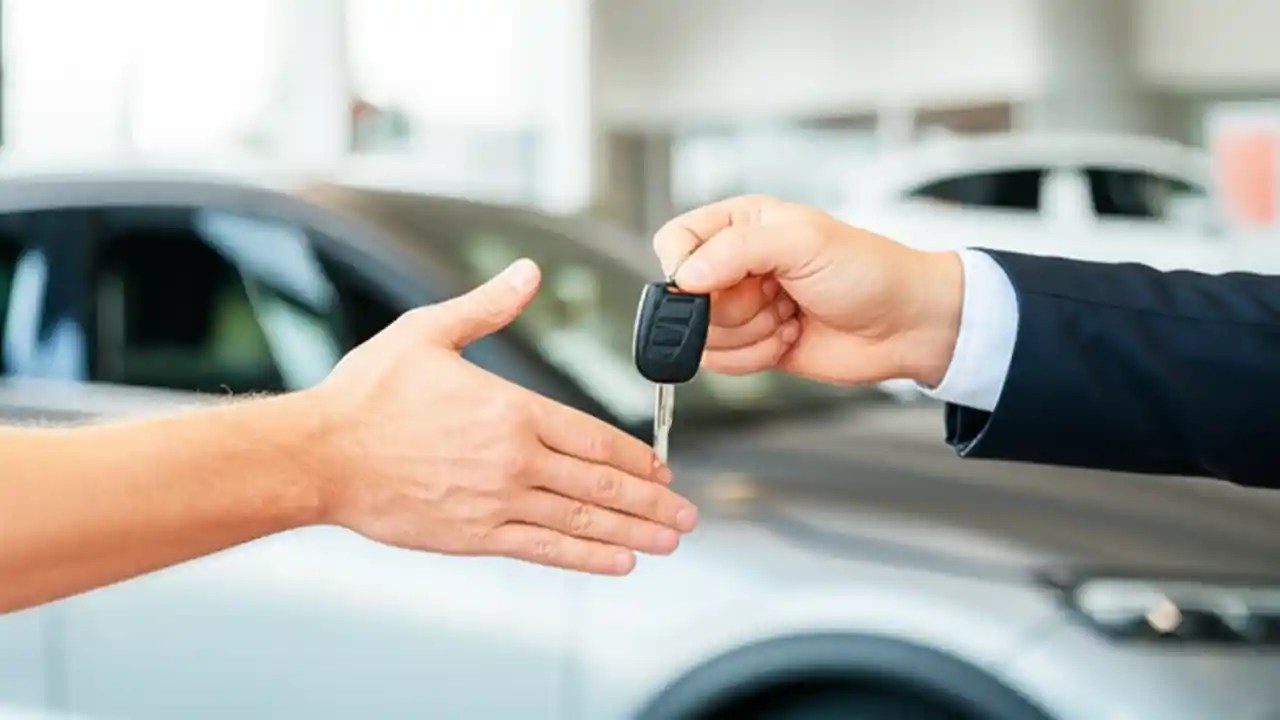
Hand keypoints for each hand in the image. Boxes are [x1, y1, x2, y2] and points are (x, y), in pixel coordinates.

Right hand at [309, 259, 696, 574]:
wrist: (319, 455)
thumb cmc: (369, 393)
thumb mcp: (429, 332)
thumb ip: (488, 307)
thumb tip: (528, 272)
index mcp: (510, 409)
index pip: (594, 436)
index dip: (636, 456)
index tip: (663, 467)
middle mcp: (514, 459)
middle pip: (601, 483)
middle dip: (651, 500)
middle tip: (686, 513)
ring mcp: (496, 502)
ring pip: (581, 520)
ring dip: (633, 532)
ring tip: (669, 540)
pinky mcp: (473, 536)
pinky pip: (543, 549)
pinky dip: (586, 557)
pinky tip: (619, 562)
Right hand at [653, 195, 962, 386]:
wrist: (905, 325)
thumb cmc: (868, 271)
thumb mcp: (802, 241)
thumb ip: (736, 250)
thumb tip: (684, 276)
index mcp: (740, 224)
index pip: (675, 242)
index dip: (685, 268)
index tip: (719, 281)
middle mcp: (734, 265)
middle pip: (684, 298)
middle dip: (735, 307)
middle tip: (777, 295)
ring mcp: (742, 308)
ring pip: (703, 335)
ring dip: (751, 334)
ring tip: (790, 315)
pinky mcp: (752, 345)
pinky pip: (721, 362)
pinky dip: (757, 357)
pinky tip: (790, 337)